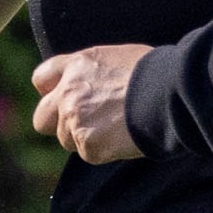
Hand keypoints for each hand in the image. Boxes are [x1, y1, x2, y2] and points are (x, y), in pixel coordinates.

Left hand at [29, 44, 149, 163]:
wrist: (170, 93)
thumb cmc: (154, 72)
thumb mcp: (117, 58)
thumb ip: (92, 73)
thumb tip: (92, 87)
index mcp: (76, 66)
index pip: (42, 79)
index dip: (52, 92)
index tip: (63, 98)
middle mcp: (67, 93)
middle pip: (42, 118)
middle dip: (57, 124)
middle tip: (84, 124)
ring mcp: (75, 121)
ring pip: (67, 140)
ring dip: (86, 138)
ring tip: (117, 127)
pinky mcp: (89, 146)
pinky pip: (89, 154)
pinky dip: (105, 150)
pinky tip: (124, 137)